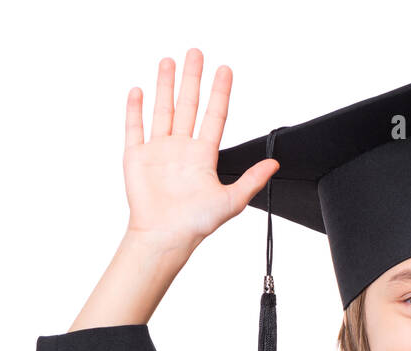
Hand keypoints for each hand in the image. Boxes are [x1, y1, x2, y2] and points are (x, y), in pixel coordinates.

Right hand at [123, 48, 278, 255]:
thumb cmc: (195, 224)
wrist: (164, 237)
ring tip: (169, 62)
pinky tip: (139, 91)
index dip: (220, 93)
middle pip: (188, 105)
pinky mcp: (137, 157)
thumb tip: (274, 164)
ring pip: (163, 110)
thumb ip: (251, 180)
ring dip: (166, 85)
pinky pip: (135, 128)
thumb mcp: (231, 201)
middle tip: (196, 53)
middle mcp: (182, 149)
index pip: (214, 116)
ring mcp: (159, 151)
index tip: (224, 70)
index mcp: (203, 157)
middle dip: (192, 78)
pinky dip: (136, 110)